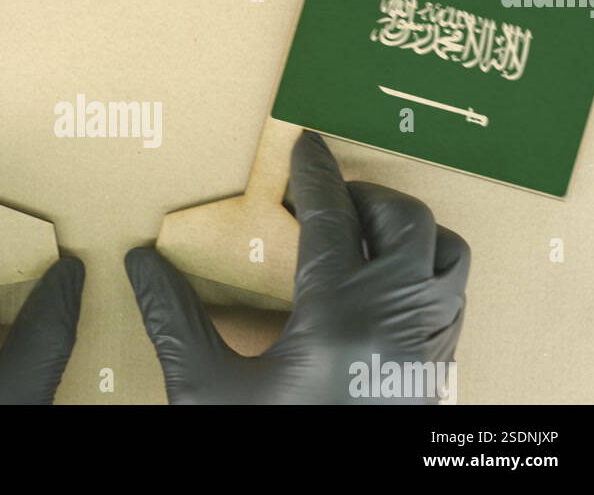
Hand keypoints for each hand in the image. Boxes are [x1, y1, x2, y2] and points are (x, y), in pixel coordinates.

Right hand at [126, 131, 468, 403]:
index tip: (303, 143)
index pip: (330, 217)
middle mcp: (397, 321)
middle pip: (405, 223)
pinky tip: (382, 287)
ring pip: (445, 257)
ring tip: (361, 233)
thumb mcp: (208, 391)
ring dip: (407, 230)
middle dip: (365, 195)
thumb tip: (142, 263)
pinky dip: (424, 269)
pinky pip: (451, 297)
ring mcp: (427, 348)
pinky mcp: (437, 373)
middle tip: (324, 196)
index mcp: (338, 315)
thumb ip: (174, 320)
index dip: (313, 173)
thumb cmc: (268, 449)